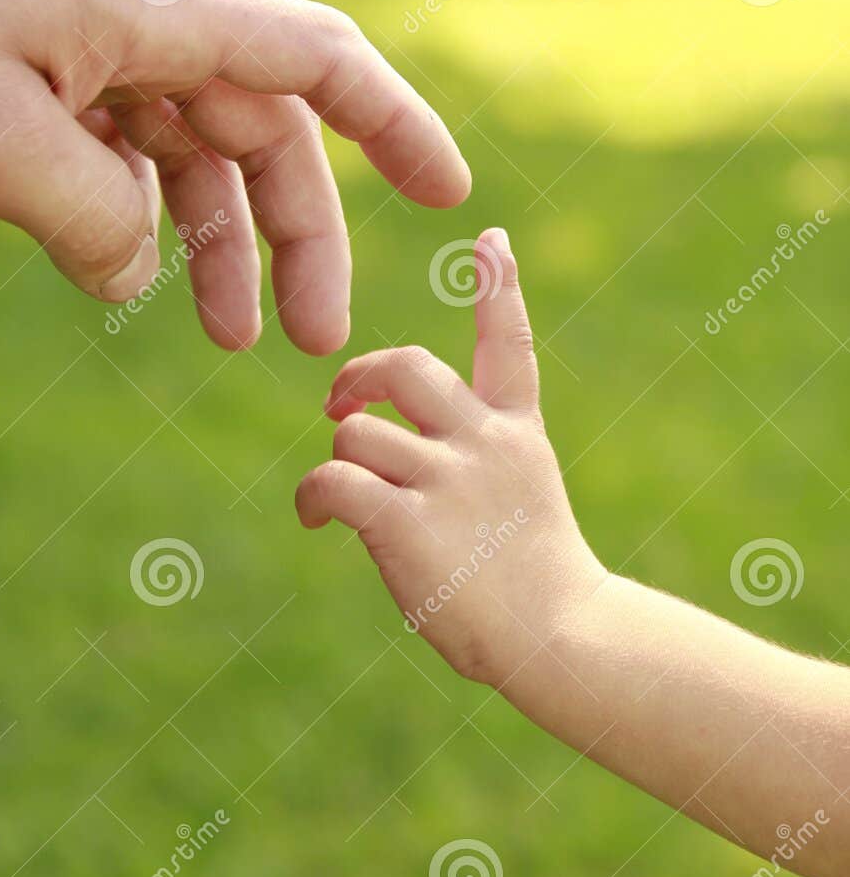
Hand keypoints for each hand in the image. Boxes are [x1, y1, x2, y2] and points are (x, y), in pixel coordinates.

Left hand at [296, 230, 605, 685]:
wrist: (563, 638)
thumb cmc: (538, 588)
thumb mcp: (523, 503)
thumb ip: (476, 464)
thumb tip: (392, 455)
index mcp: (518, 434)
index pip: (509, 344)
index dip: (498, 288)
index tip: (490, 238)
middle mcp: (484, 443)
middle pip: (407, 366)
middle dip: (363, 375)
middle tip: (340, 403)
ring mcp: (448, 478)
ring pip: (357, 431)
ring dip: (339, 460)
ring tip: (338, 499)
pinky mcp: (407, 520)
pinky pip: (333, 479)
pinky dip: (314, 496)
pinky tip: (317, 519)